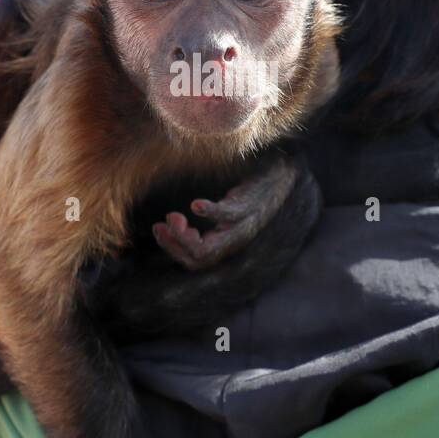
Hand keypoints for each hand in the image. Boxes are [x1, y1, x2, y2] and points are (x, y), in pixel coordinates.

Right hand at [151, 155, 297, 270]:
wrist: (281, 175)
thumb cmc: (250, 193)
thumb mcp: (226, 210)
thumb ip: (205, 220)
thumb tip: (171, 220)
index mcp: (227, 242)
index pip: (194, 261)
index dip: (173, 248)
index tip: (158, 228)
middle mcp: (234, 240)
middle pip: (200, 259)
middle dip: (175, 246)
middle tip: (161, 224)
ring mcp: (243, 226)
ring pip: (210, 248)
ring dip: (186, 238)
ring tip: (173, 219)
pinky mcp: (249, 207)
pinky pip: (229, 216)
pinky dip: (211, 213)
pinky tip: (195, 205)